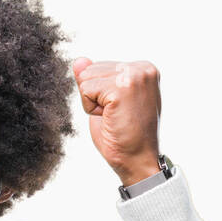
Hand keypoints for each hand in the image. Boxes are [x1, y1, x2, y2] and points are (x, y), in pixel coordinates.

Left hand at [70, 57, 161, 185]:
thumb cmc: (124, 137)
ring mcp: (133, 75)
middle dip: (96, 96)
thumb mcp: (106, 101)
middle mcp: (142, 68)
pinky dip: (91, 109)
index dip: (101, 93)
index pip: (101, 67)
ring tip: (114, 117)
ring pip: (86, 78)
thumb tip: (78, 60)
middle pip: (92, 69)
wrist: (137, 161)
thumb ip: (94, 78)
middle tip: (117, 116)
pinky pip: (85, 90)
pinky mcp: (121, 87)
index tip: (121, 110)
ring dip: (93, 103)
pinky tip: (110, 118)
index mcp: (143, 68)